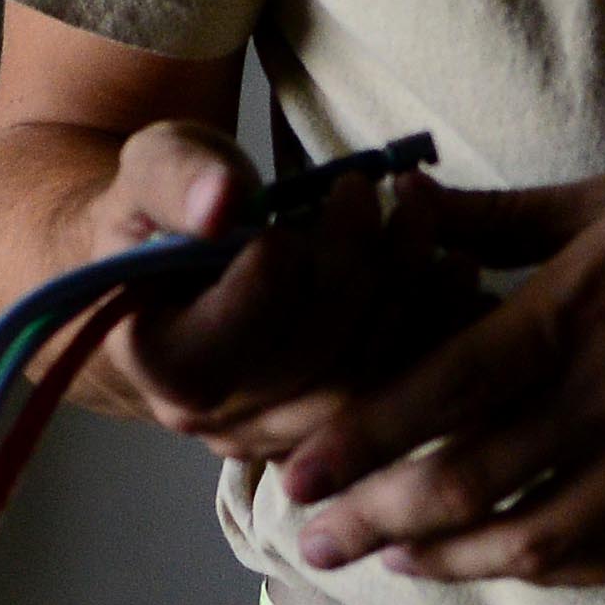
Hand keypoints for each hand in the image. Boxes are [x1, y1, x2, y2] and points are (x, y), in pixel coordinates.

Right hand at [77, 123, 478, 464]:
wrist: (178, 274)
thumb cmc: (166, 214)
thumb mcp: (151, 170)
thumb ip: (176, 180)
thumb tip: (224, 201)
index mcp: (161, 361)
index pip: (235, 333)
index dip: (287, 264)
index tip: (326, 193)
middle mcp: (219, 417)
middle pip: (315, 362)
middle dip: (360, 266)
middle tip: (373, 190)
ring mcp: (280, 434)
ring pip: (366, 385)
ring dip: (408, 295)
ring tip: (421, 216)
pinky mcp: (332, 430)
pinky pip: (398, 394)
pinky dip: (433, 330)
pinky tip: (453, 264)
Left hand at [275, 146, 604, 584]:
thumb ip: (506, 218)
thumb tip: (408, 205)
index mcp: (582, 306)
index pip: (443, 390)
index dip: (360, 440)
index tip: (294, 472)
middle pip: (472, 481)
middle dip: (377, 519)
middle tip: (311, 541)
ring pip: (536, 539)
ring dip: (450, 561)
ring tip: (393, 562)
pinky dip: (547, 568)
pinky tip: (505, 565)